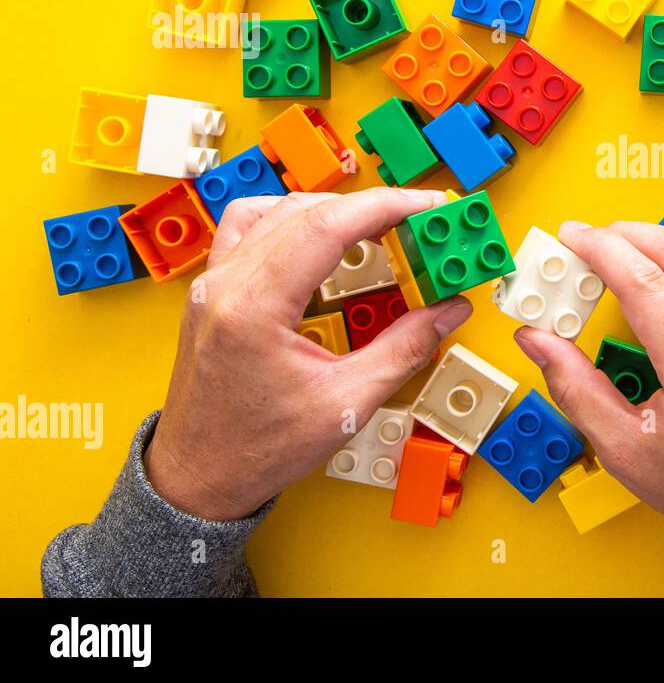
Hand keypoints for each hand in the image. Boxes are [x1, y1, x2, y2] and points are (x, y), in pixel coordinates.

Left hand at [144, 188, 472, 521]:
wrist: (198, 477)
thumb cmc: (255, 450)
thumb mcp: (345, 405)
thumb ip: (403, 350)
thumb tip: (447, 311)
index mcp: (253, 309)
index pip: (326, 227)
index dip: (384, 207)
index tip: (425, 205)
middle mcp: (224, 286)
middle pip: (305, 211)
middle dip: (369, 208)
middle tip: (417, 222)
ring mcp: (213, 284)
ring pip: (275, 211)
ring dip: (331, 210)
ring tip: (375, 228)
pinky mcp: (213, 290)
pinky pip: (250, 229)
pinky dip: (292, 222)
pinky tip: (321, 241)